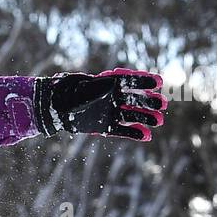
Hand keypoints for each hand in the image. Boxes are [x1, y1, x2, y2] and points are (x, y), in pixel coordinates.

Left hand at [33, 68, 166, 140]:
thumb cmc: (66, 94)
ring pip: (132, 115)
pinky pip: (122, 130)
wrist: (54, 108)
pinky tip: (147, 136)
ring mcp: (110, 112)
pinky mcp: (105, 126)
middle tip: (163, 105)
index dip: (144, 81)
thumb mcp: (79, 89)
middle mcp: (112, 97)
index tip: (159, 82)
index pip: (130, 81)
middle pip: (135, 99)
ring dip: (146, 118)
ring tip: (159, 121)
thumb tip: (110, 85)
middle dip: (149, 101)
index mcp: (108, 83)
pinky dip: (134, 133)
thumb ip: (95, 88)